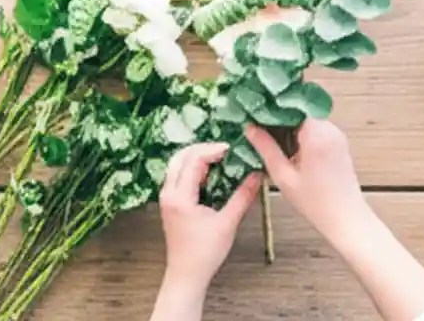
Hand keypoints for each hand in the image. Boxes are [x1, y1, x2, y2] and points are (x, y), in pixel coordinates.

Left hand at [159, 143, 259, 287]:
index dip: (213, 150)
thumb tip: (256, 175)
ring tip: (219, 158)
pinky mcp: (170, 203)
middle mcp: (169, 194)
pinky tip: (210, 173)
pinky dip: (193, 168)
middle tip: (224, 149)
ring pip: (176, 164)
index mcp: (180, 197)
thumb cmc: (204, 254)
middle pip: (180, 156)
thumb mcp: (228, 223)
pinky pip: (178, 175)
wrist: (187, 275)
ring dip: (196, 156)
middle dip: (203, 148)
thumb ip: (243, 196)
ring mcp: (167, 198)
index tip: (232, 149)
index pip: (193, 160)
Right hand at [245, 120, 373, 249]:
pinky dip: (303, 136)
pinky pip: (317, 130)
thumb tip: (250, 128)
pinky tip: (291, 150)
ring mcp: (337, 135)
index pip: (290, 107)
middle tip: (260, 129)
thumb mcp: (284, 176)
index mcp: (316, 134)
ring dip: (292, 129)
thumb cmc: (315, 202)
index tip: (255, 113)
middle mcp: (330, 129)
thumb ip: (266, 149)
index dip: (271, 109)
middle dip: (280, 120)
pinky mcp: (340, 143)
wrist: (346, 218)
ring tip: (273, 142)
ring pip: (308, 121)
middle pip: (299, 113)